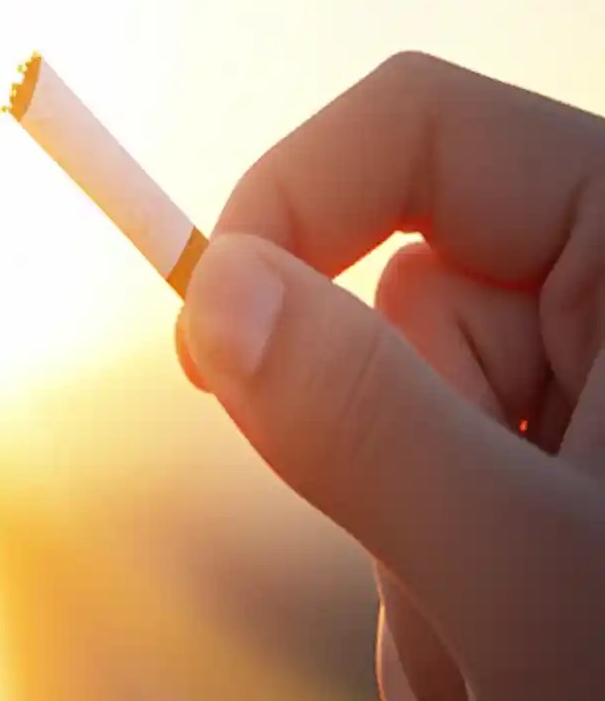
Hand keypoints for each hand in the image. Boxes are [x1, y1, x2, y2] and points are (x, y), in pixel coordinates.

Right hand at [176, 52, 604, 699]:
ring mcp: (579, 392)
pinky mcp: (544, 469)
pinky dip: (424, 576)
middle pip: (389, 295)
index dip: (287, 201)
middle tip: (452, 573)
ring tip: (500, 637)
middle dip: (375, 444)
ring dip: (402, 539)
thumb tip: (214, 294)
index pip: (421, 131)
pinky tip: (504, 640)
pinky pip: (406, 486)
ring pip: (384, 413)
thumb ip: (372, 422)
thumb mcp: (538, 567)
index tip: (204, 328)